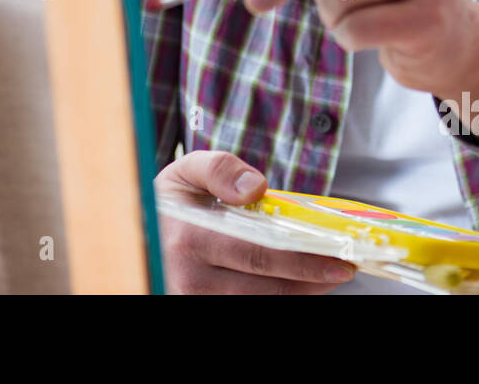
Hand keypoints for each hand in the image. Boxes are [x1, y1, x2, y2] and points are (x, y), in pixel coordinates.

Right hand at [155, 150, 356, 293]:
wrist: (134, 233)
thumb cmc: (166, 202)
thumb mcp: (185, 171)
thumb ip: (218, 168)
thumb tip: (255, 188)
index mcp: (189, 240)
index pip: (260, 256)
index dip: (305, 262)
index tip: (341, 260)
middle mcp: (189, 281)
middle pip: (267, 289)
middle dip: (311, 281)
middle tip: (344, 269)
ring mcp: (192, 301)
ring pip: (260, 304)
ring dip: (298, 293)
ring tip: (324, 276)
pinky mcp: (196, 309)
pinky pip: (245, 308)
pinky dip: (276, 297)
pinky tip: (295, 285)